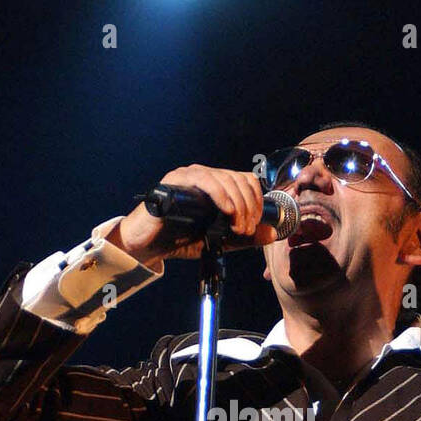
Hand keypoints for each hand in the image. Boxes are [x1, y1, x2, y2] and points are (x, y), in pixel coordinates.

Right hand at [108, 164, 279, 265]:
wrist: (149, 244)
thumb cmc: (179, 239)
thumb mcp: (218, 240)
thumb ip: (243, 238)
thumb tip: (272, 234)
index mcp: (217, 186)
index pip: (246, 180)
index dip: (257, 200)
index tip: (256, 224)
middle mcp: (205, 176)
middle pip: (239, 179)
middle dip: (249, 206)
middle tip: (245, 229)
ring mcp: (190, 175)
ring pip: (226, 179)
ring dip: (238, 204)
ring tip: (236, 227)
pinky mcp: (176, 180)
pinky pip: (205, 179)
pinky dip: (221, 194)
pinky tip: (226, 211)